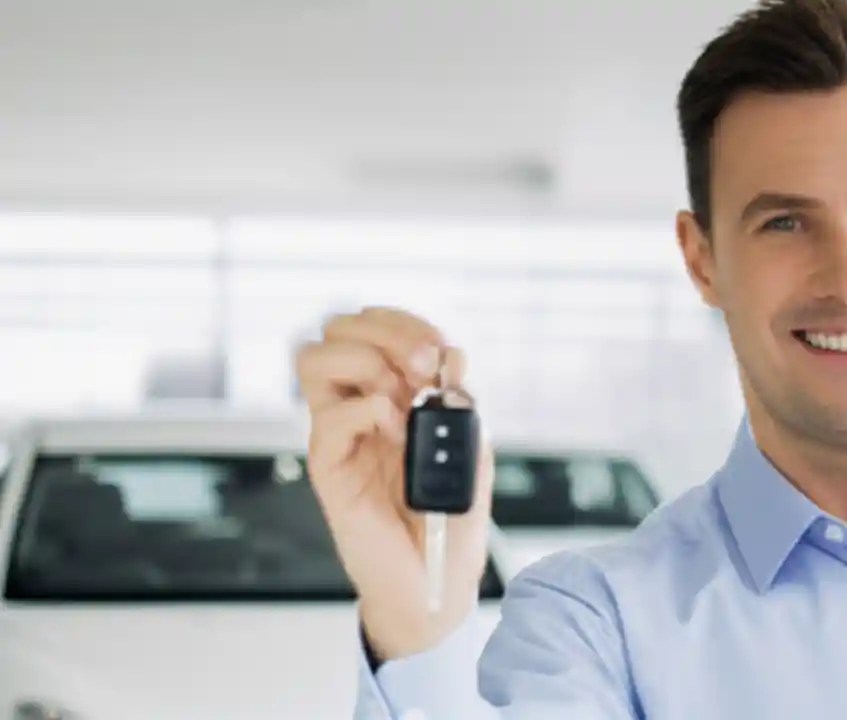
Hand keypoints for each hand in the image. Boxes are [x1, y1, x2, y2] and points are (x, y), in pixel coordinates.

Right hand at [296, 306, 493, 660]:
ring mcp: (339, 432)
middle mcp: (357, 403)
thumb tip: (451, 355)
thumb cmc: (450, 516)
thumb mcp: (470, 447)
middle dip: (387, 334)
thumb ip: (459, 399)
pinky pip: (330, 416)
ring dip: (367, 364)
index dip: (406, 323)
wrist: (436, 579)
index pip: (374, 324)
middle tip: (423, 369)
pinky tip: (397, 437)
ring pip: (314, 358)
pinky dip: (370, 413)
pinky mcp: (328, 466)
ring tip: (402, 400)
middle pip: (338, 328)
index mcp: (390, 391)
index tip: (440, 353)